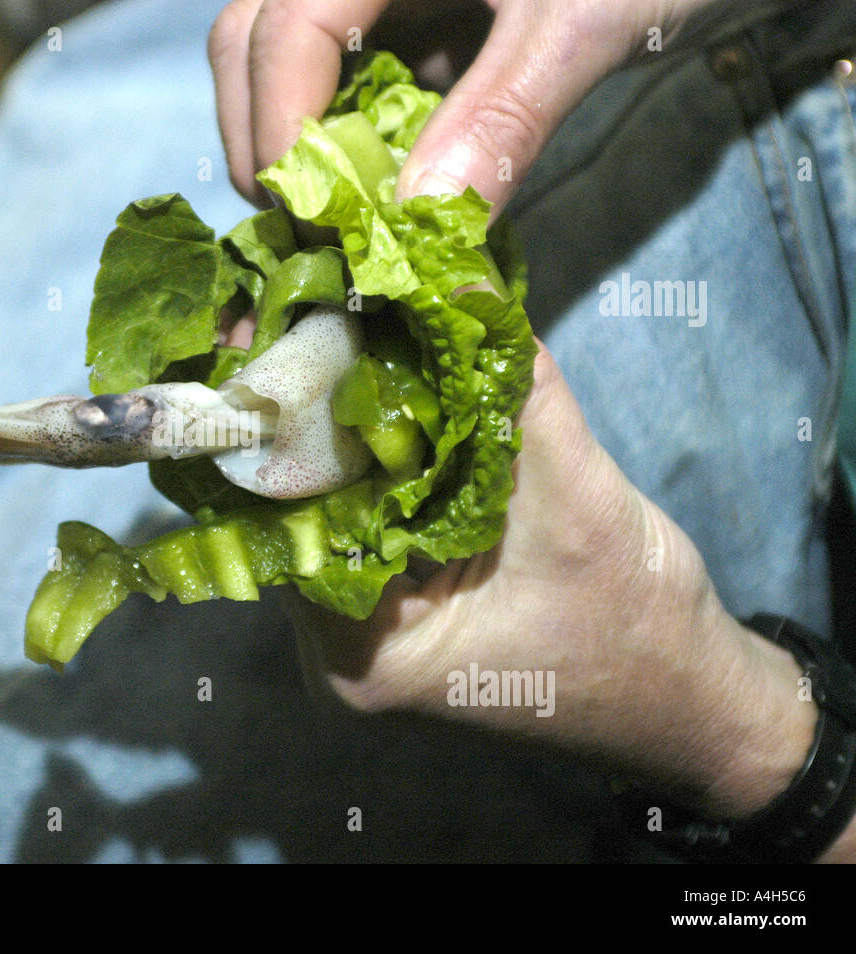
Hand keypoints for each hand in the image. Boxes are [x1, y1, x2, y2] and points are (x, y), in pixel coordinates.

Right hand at [209, 0, 719, 214]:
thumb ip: (502, 118)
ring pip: (284, 57)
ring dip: (298, 143)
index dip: (277, 125)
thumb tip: (418, 227)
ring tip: (341, 219)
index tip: (311, 221)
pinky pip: (346, 73)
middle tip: (313, 231)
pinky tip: (383, 190)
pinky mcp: (413, 14)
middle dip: (266, 138)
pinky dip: (347, 136)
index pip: (281, 24)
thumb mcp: (583, 24)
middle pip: (252, 36)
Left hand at [286, 340, 854, 856]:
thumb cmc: (640, 632)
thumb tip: (464, 281)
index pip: (290, 523)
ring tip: (343, 336)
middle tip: (318, 317)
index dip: (297, 426)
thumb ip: (518, 398)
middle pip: (297, 515)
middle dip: (317, 419)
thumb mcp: (582, 508)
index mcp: (366, 657)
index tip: (304, 335)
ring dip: (345, 433)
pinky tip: (385, 390)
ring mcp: (361, 632)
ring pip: (326, 512)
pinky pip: (362, 520)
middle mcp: (339, 653)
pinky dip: (379, 461)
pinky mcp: (391, 606)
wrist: (688, 698)